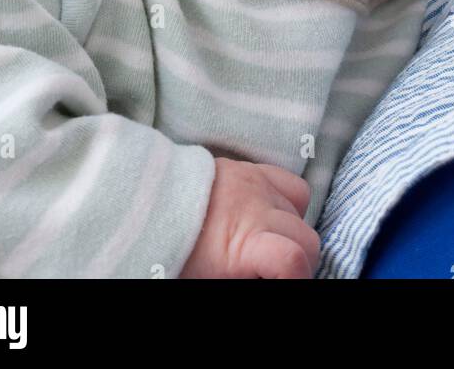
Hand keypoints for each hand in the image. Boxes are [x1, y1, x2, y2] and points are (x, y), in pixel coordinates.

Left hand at [180, 158, 319, 278]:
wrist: (146, 209)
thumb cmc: (176, 254)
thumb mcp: (209, 279)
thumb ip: (244, 275)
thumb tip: (267, 277)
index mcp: (241, 243)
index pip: (293, 259)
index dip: (299, 279)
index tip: (287, 284)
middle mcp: (255, 208)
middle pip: (307, 238)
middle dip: (300, 262)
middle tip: (273, 273)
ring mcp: (256, 184)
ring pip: (302, 211)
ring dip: (294, 232)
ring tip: (270, 245)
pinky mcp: (251, 168)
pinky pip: (292, 184)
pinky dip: (291, 204)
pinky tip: (272, 218)